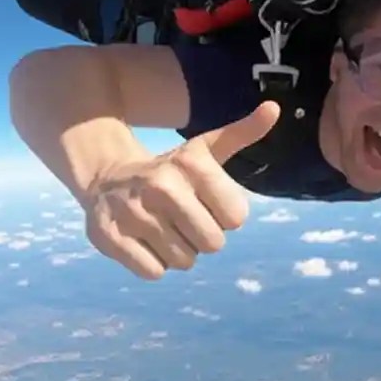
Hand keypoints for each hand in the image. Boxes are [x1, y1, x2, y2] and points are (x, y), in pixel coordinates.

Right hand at [82, 102, 279, 279]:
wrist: (107, 178)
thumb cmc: (171, 171)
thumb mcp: (205, 149)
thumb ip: (242, 132)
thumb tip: (274, 108)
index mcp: (190, 164)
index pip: (236, 217)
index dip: (225, 216)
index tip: (207, 203)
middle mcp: (161, 185)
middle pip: (212, 243)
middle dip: (203, 238)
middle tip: (184, 219)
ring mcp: (133, 212)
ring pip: (184, 261)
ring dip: (178, 251)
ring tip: (163, 228)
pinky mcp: (110, 237)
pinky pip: (154, 272)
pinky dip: (153, 264)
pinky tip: (143, 240)